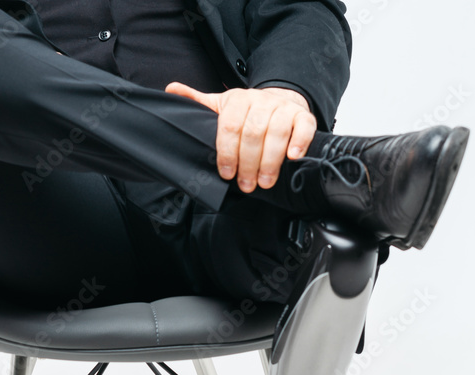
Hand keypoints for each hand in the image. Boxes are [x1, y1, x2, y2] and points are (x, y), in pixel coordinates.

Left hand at [164, 83, 316, 191]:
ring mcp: (283, 107)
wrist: (280, 100)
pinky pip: (303, 128)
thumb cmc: (247, 112)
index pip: (230, 126)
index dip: (227, 152)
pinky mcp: (303, 115)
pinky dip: (299, 143)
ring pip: (277, 133)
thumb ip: (199, 102)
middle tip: (246, 185)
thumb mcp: (221, 106)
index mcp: (238, 100)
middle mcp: (261, 101)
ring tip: (264, 182)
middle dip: (248, 163)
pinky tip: (292, 158)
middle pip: (253, 133)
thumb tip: (170, 90)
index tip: (226, 174)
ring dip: (270, 161)